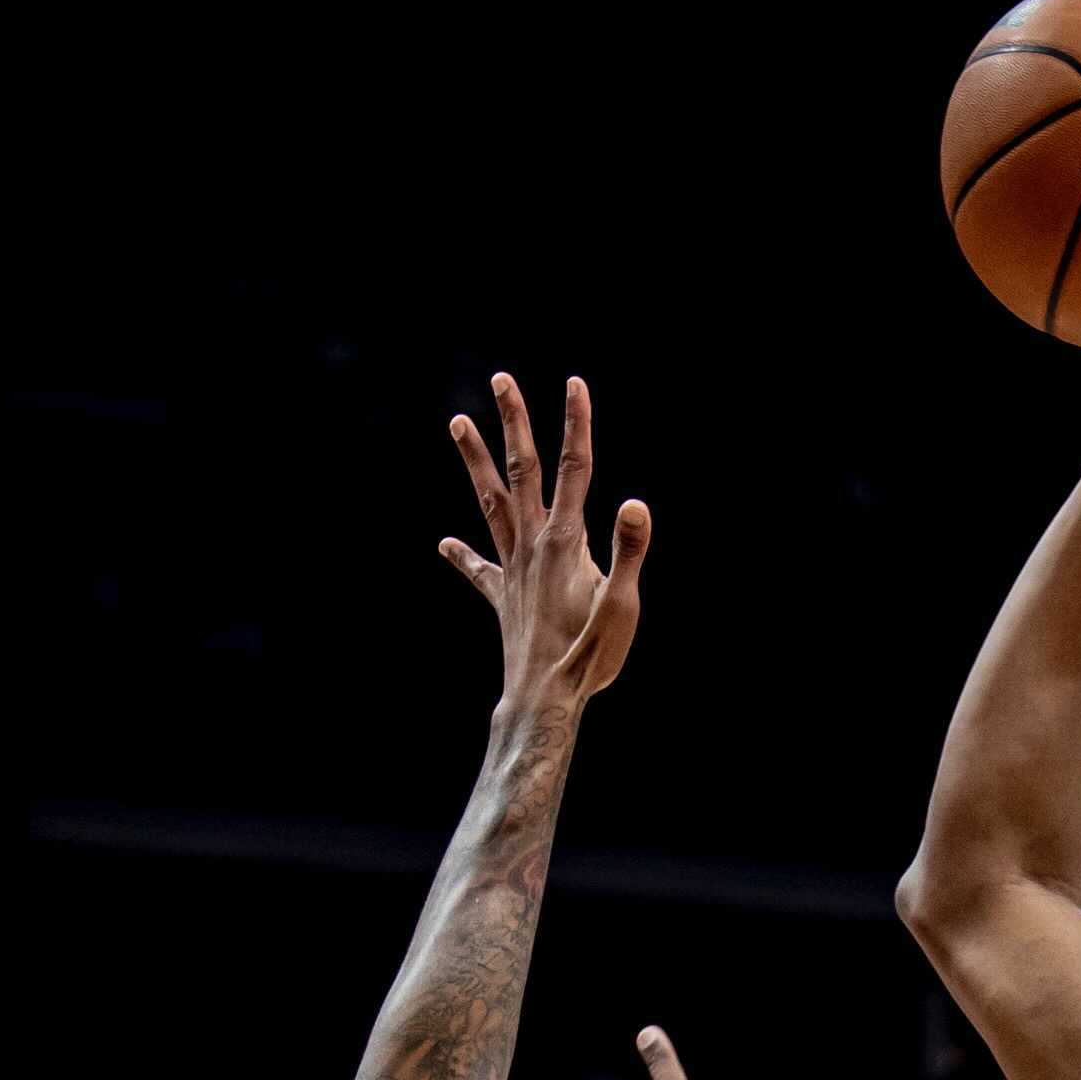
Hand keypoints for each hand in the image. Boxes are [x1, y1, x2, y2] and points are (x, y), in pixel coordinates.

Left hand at [444, 370, 646, 716]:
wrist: (545, 700)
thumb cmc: (588, 658)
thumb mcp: (621, 605)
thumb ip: (629, 552)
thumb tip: (636, 503)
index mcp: (564, 542)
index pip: (574, 469)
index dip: (576, 424)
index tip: (574, 382)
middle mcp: (532, 545)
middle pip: (522, 470)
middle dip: (514, 422)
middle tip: (501, 379)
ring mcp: (513, 569)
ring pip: (492, 502)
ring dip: (476, 460)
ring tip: (457, 421)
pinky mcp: (503, 598)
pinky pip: (480, 570)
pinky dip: (462, 556)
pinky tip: (444, 544)